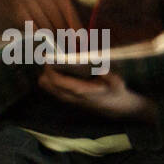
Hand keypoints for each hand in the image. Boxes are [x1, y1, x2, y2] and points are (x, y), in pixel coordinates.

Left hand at [38, 67, 154, 120]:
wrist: (118, 108)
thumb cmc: (117, 92)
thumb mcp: (117, 83)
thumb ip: (108, 75)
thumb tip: (100, 66)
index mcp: (81, 91)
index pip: (56, 80)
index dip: (50, 67)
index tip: (52, 56)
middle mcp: (71, 97)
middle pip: (46, 83)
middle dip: (47, 69)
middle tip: (54, 58)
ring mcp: (68, 99)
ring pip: (46, 86)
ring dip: (47, 74)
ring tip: (56, 63)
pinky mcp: (68, 98)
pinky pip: (51, 88)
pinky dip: (51, 79)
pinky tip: (61, 70)